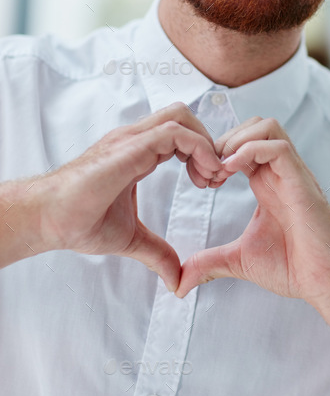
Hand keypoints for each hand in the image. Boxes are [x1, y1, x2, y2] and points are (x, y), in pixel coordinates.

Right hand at [38, 103, 222, 290]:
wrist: (49, 219)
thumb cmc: (79, 221)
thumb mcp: (131, 238)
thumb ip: (156, 252)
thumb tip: (175, 279)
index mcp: (137, 153)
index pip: (179, 133)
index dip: (201, 152)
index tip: (208, 183)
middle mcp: (135, 140)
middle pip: (184, 116)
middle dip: (207, 142)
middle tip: (213, 178)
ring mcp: (131, 139)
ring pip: (181, 116)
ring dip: (204, 143)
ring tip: (208, 178)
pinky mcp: (129, 147)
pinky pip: (173, 132)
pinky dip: (197, 147)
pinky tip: (201, 176)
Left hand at [176, 117, 329, 307]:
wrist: (327, 282)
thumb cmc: (294, 267)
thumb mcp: (240, 260)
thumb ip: (210, 262)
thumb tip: (180, 283)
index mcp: (266, 182)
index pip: (242, 143)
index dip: (217, 151)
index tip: (202, 179)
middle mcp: (279, 172)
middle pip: (253, 125)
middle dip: (223, 140)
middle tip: (208, 171)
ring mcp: (292, 173)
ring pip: (266, 126)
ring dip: (237, 139)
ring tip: (220, 169)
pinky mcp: (301, 181)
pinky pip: (277, 146)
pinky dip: (250, 150)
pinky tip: (230, 172)